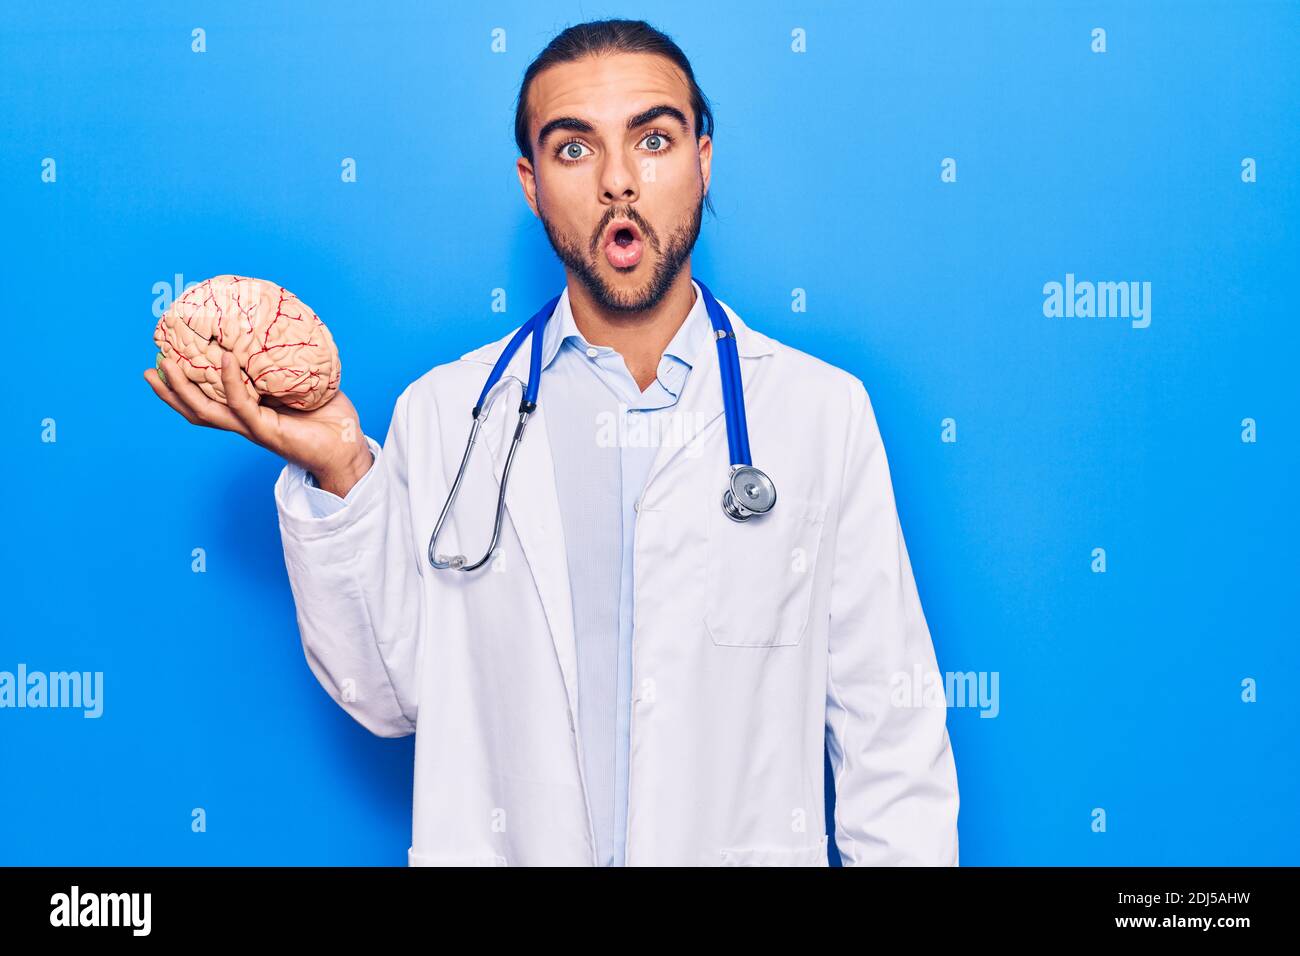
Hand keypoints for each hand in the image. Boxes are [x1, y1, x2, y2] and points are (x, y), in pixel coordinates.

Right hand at [143, 352, 372, 490]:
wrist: (348, 448)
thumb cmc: (331, 418)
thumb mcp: (305, 383)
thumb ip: (289, 363)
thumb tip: (283, 329)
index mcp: (249, 412)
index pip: (210, 399)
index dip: (187, 385)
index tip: (167, 361)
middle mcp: (245, 421)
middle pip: (196, 409)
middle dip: (170, 391)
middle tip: (150, 367)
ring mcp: (252, 427)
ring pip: (206, 410)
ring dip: (183, 389)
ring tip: (167, 364)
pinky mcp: (266, 430)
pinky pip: (241, 404)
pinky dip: (231, 382)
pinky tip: (226, 360)